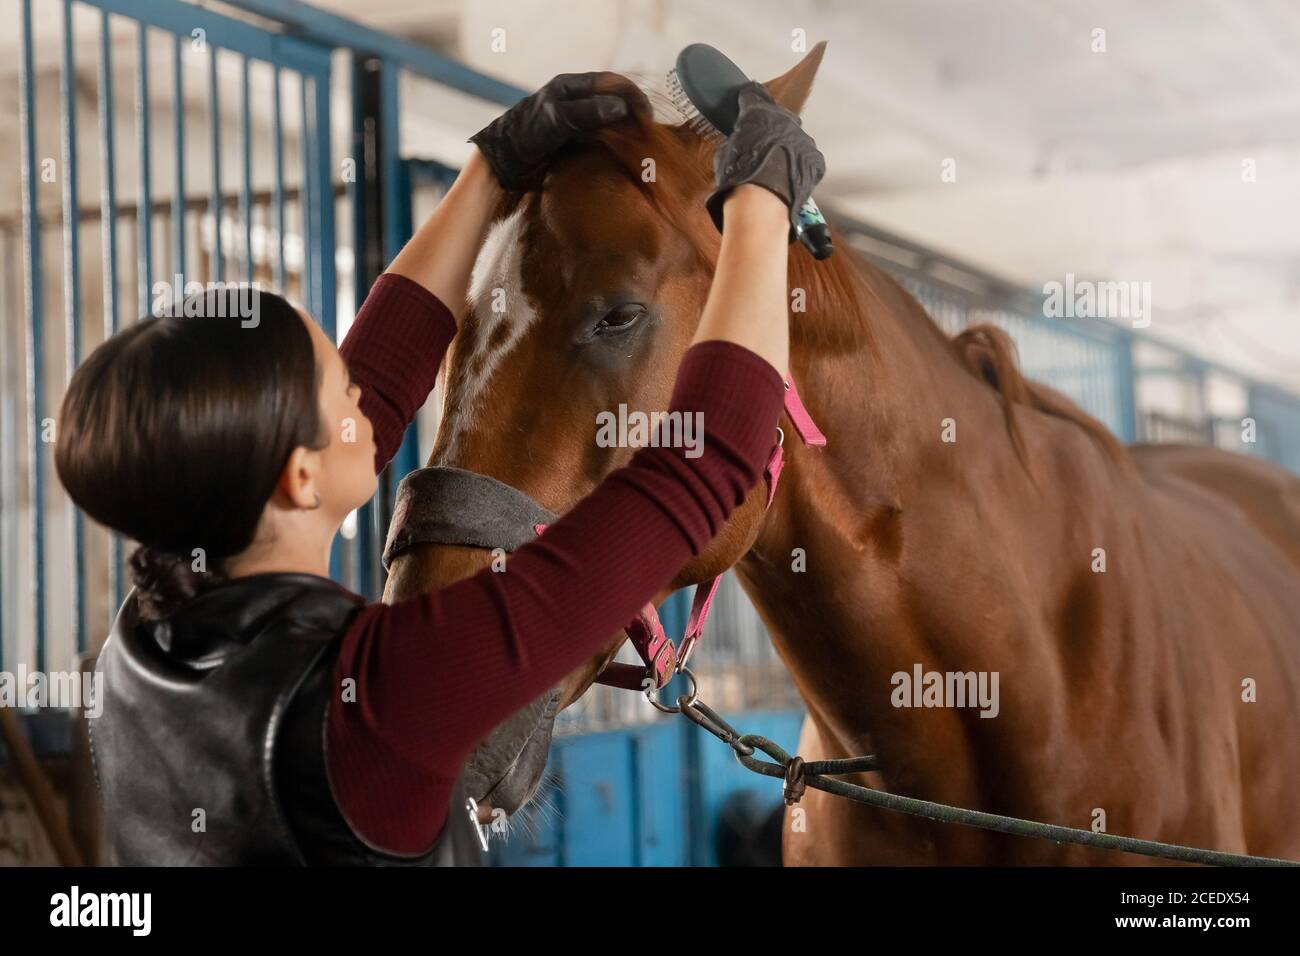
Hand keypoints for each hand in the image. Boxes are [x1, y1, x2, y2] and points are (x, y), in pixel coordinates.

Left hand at [469, 73, 630, 189]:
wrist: (502, 165)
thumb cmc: (523, 137)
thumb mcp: (555, 121)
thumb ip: (586, 112)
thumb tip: (620, 107)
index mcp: (569, 86)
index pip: (609, 83)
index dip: (630, 95)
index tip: (646, 114)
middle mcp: (574, 101)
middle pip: (611, 101)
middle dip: (631, 114)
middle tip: (647, 133)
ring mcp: (574, 122)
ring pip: (607, 121)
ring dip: (624, 131)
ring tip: (640, 146)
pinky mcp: (573, 142)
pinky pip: (599, 139)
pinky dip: (614, 145)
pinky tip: (622, 155)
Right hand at [704, 83, 825, 240]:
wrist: (763, 202)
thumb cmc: (738, 177)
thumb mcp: (724, 154)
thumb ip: (735, 141)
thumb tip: (739, 142)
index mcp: (758, 113)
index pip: (753, 95)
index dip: (748, 98)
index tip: (747, 99)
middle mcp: (784, 120)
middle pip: (779, 116)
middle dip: (771, 125)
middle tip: (762, 140)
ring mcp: (803, 139)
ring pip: (794, 137)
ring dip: (787, 146)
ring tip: (777, 165)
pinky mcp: (815, 160)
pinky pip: (807, 158)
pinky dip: (798, 165)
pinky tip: (788, 178)